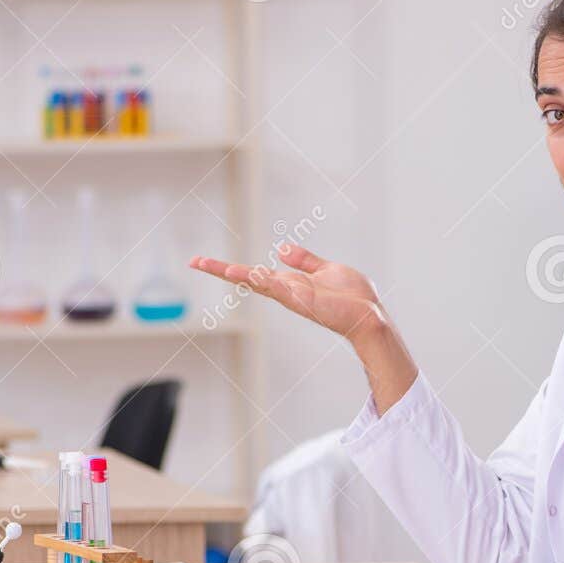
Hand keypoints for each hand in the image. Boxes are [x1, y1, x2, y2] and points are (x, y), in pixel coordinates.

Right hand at [189, 243, 390, 345]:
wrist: (369, 314)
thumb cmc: (352, 296)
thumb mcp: (326, 269)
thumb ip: (304, 260)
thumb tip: (282, 248)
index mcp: (290, 283)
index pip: (255, 273)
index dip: (231, 268)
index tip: (206, 261)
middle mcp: (286, 290)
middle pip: (247, 278)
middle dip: (221, 271)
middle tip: (194, 261)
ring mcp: (293, 296)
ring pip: (257, 282)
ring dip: (234, 274)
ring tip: (209, 265)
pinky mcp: (304, 299)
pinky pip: (280, 288)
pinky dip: (264, 281)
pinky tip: (249, 274)